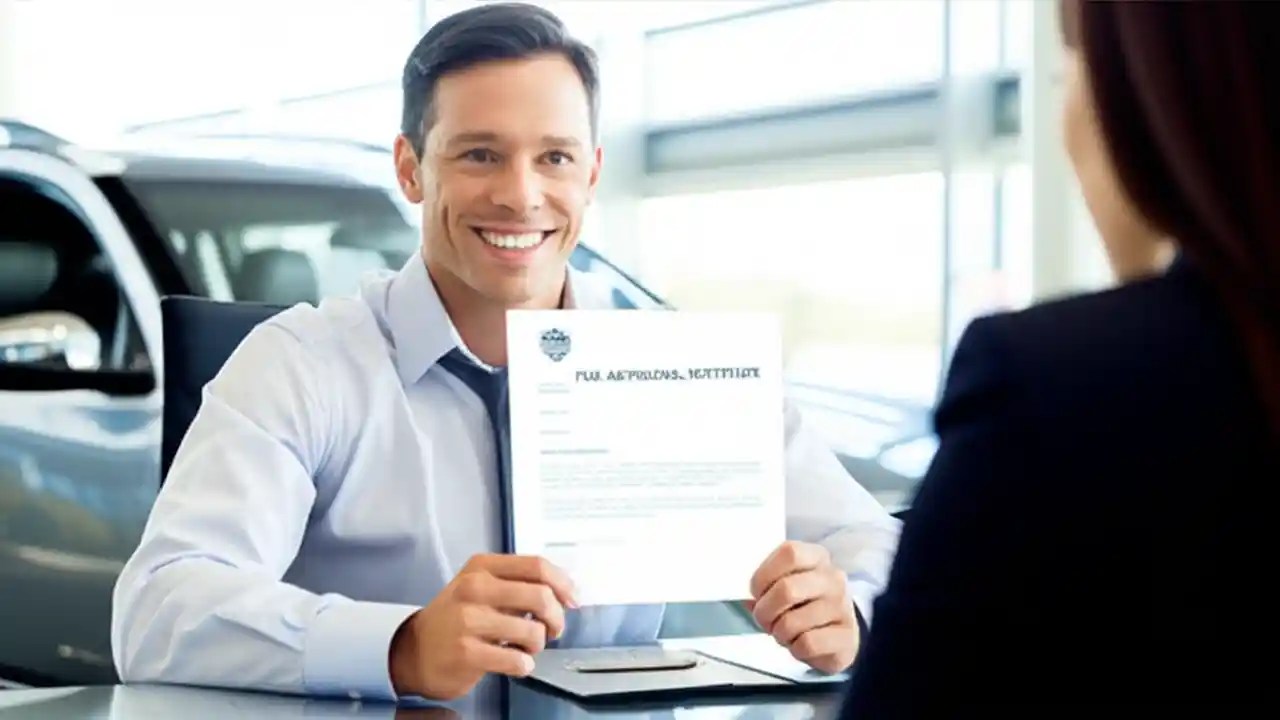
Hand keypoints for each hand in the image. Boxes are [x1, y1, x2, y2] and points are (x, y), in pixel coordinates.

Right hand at [389, 554, 577, 699]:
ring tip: (525, 647)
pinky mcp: (467, 652)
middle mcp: (474, 588)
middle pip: (541, 596)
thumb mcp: (480, 588)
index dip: (563, 584)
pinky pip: (516, 659)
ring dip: (537, 645)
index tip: (572, 599)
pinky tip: (514, 662)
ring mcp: (468, 620)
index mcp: (482, 567)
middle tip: (552, 629)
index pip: (537, 566)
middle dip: (556, 618)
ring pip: (533, 631)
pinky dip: (524, 665)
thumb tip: (564, 591)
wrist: (412, 651)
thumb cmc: (453, 619)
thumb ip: (517, 584)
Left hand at [747, 541, 858, 673]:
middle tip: (763, 620)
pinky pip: (807, 644)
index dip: (764, 575)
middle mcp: (833, 578)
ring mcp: (842, 607)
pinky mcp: (846, 637)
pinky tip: (800, 644)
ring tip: (784, 633)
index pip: (789, 553)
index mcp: (816, 557)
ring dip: (779, 633)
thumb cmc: (806, 606)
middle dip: (765, 611)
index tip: (756, 592)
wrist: (842, 634)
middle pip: (787, 589)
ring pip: (792, 623)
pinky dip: (795, 649)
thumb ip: (767, 584)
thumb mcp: (788, 585)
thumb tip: (745, 598)